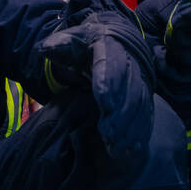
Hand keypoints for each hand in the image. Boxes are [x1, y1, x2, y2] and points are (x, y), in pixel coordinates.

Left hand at [37, 0, 155, 160]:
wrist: (114, 40)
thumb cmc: (86, 45)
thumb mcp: (71, 41)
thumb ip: (59, 45)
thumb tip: (44, 48)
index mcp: (110, 46)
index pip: (110, 64)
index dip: (108, 81)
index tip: (103, 100)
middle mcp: (130, 64)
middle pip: (129, 89)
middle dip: (121, 113)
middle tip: (109, 133)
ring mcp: (140, 81)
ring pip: (140, 105)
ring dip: (130, 127)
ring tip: (117, 146)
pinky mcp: (145, 96)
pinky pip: (146, 115)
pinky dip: (139, 133)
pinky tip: (129, 149)